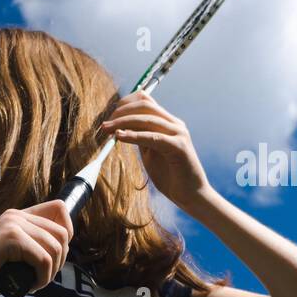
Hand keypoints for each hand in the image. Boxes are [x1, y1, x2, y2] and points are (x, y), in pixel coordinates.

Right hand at [0, 201, 73, 296]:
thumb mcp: (12, 256)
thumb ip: (32, 247)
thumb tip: (62, 251)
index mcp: (16, 216)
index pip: (59, 209)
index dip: (67, 231)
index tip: (56, 255)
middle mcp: (16, 215)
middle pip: (62, 232)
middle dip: (60, 260)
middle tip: (42, 276)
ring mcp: (13, 224)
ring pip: (56, 247)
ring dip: (50, 272)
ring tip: (34, 282)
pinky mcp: (10, 238)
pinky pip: (44, 259)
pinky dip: (42, 278)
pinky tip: (28, 285)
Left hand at [100, 92, 209, 210]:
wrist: (191, 196)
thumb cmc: (169, 176)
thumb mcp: (150, 152)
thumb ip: (140, 137)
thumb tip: (119, 126)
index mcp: (169, 122)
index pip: (145, 100)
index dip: (125, 104)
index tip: (110, 116)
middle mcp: (175, 124)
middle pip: (145, 105)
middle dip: (121, 112)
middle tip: (105, 124)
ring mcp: (179, 134)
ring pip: (147, 118)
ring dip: (123, 122)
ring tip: (107, 130)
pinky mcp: (179, 147)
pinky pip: (153, 137)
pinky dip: (134, 135)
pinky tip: (120, 137)